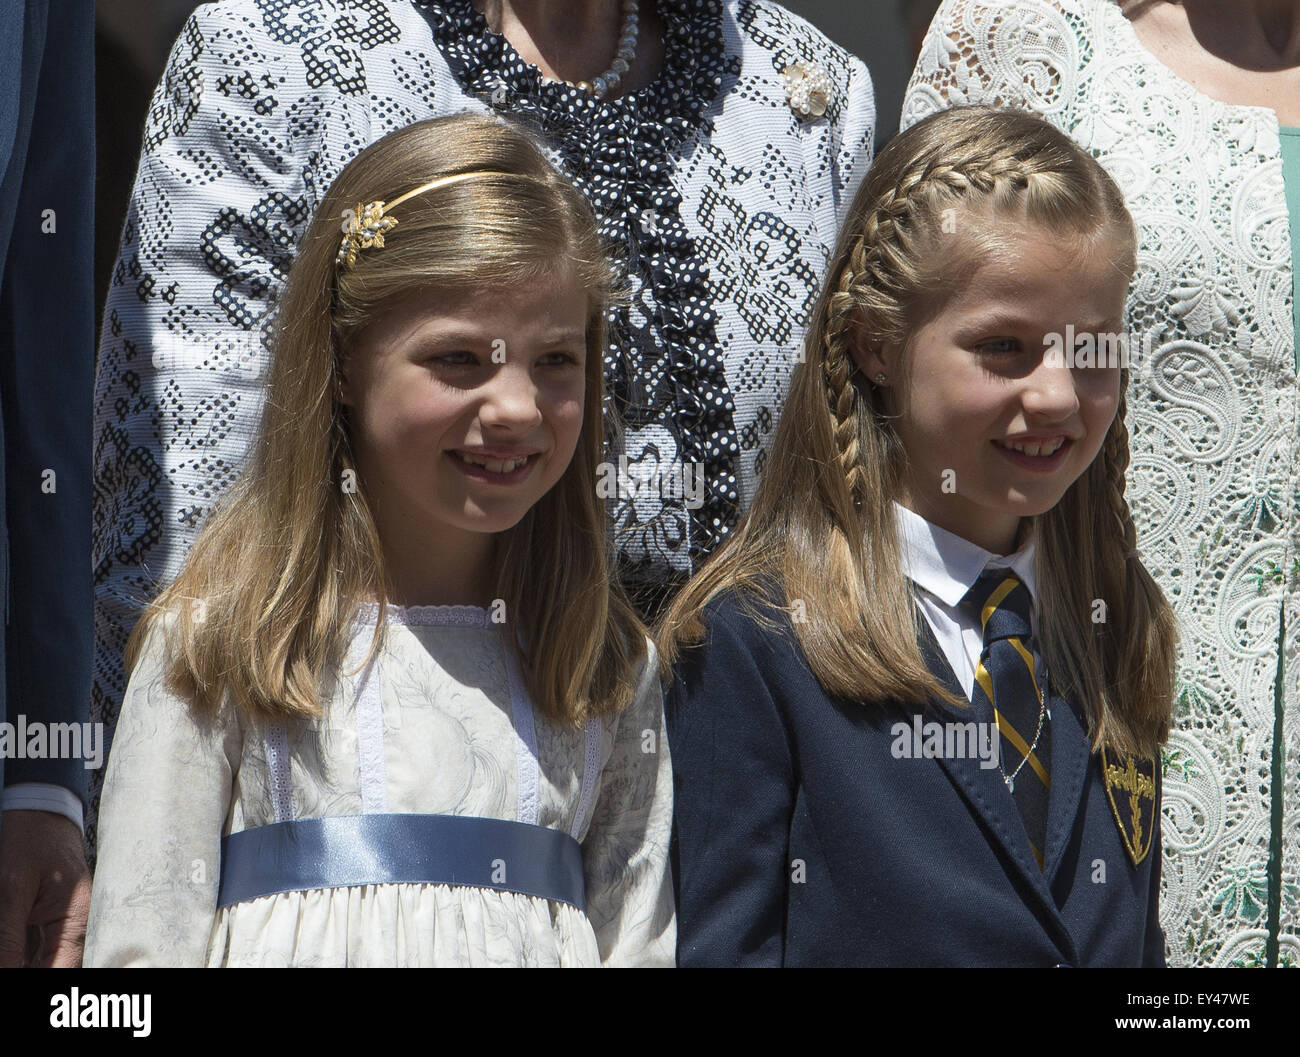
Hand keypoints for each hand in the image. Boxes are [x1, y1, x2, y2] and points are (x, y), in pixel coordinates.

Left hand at [0, 810, 90, 966]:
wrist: (40, 809)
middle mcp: (80, 922)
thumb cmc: (31, 841)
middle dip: (22, 965)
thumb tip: (7, 972)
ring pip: (45, 960)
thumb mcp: (12, 892)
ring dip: (21, 957)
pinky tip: (12, 947)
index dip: (33, 982)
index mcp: (78, 918)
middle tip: (8, 954)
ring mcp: (69, 920)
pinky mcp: (55, 916)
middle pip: (53, 967)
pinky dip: (22, 952)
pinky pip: (40, 947)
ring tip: (11, 941)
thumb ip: (9, 939)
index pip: (59, 971)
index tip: (11, 972)